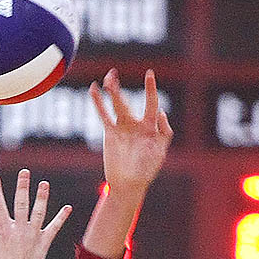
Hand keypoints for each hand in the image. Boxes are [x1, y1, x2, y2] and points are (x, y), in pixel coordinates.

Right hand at [0, 170, 71, 258]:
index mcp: (4, 231)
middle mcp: (20, 230)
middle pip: (21, 204)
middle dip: (22, 187)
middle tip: (25, 172)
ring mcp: (33, 236)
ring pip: (39, 212)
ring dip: (42, 197)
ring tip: (44, 184)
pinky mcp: (44, 243)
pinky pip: (54, 228)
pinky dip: (61, 218)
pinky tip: (68, 208)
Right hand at [90, 68, 172, 202]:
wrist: (128, 184)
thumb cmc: (147, 170)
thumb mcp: (160, 151)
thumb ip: (164, 132)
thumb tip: (161, 113)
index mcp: (150, 126)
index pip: (151, 103)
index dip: (150, 89)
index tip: (149, 74)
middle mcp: (135, 124)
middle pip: (127, 101)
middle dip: (118, 88)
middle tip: (112, 74)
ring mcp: (122, 127)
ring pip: (114, 105)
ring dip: (109, 92)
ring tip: (105, 78)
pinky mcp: (110, 133)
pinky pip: (104, 115)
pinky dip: (98, 103)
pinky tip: (94, 89)